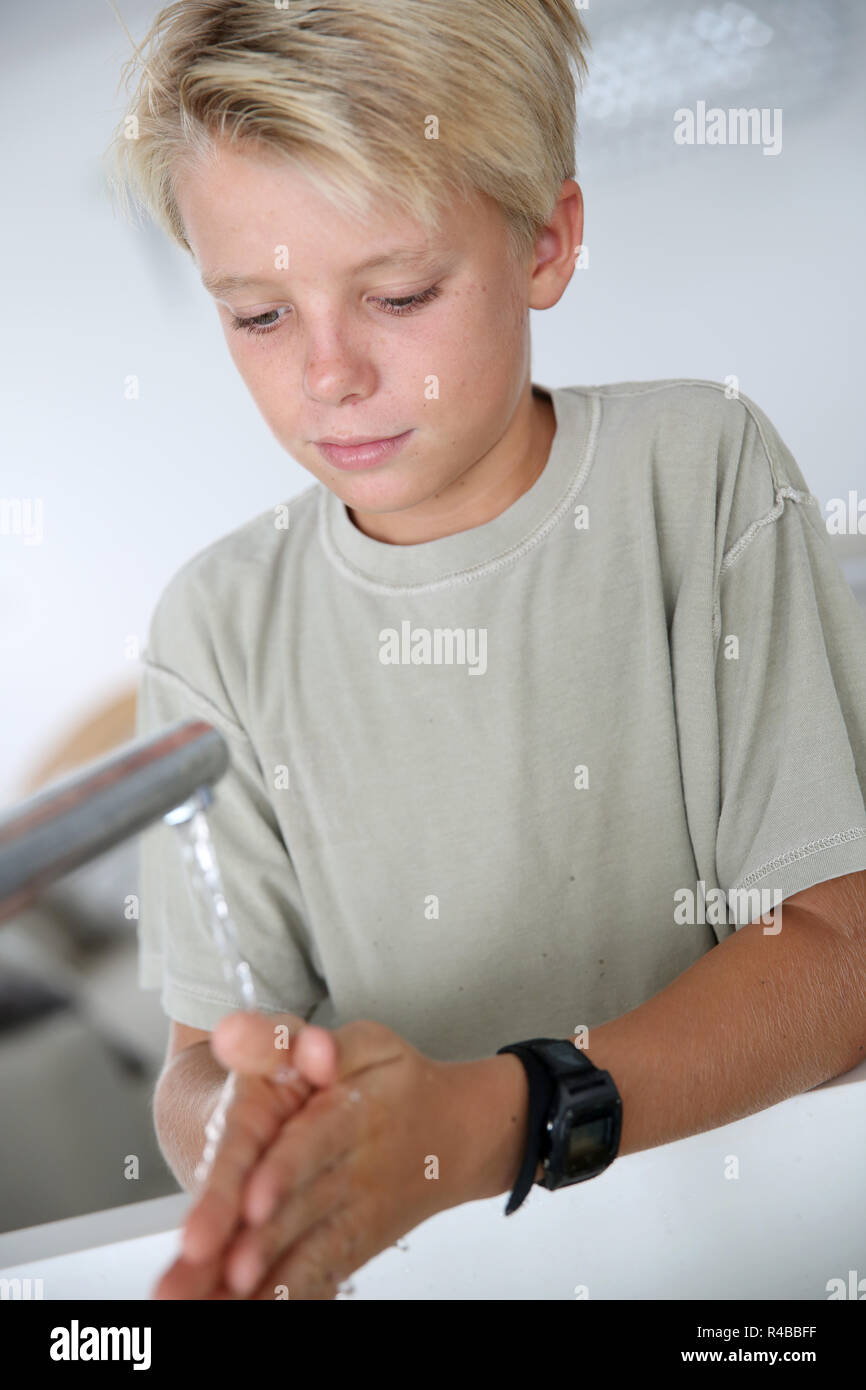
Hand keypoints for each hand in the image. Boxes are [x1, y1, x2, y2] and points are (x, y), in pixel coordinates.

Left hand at [153, 1012, 499, 1299]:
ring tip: (216, 1294)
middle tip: (200, 1259)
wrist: (462, 1134)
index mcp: (353, 1113)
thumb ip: (289, 1038)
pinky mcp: (352, 1249)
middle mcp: (352, 1172)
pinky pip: (314, 1278)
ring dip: (259, 1279)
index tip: (251, 1201)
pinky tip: (239, 1311)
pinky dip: (282, 1297)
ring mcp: (354, 1216)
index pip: (312, 1143)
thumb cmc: (400, 1082)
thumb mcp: (360, 1042)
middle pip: (295, 1209)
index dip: (283, 1172)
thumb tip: (230, 1031)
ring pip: (302, 1252)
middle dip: (246, 1240)